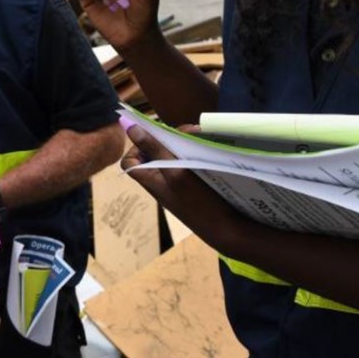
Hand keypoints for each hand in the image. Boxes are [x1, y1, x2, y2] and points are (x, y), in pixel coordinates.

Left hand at [122, 123, 245, 250]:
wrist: (228, 230)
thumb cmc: (198, 202)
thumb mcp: (175, 171)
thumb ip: (154, 149)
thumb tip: (130, 127)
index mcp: (150, 180)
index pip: (130, 162)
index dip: (135, 147)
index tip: (153, 135)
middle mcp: (161, 181)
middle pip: (154, 153)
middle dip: (168, 138)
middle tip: (191, 131)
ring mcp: (178, 184)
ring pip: (173, 156)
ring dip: (185, 143)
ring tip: (202, 136)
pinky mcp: (195, 185)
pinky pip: (189, 163)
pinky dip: (196, 153)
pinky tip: (209, 148)